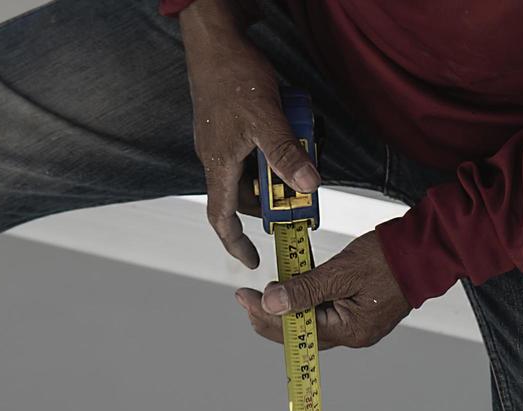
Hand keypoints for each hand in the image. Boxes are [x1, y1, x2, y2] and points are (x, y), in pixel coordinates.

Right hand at [179, 0, 319, 268]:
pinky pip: (252, 149)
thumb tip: (308, 186)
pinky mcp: (229, 126)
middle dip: (271, 200)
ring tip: (299, 158)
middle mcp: (216, 157)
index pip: (221, 218)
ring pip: (250, 172)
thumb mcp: (266, 117)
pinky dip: (271, 149)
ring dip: (275, 171)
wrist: (214, 38)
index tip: (252, 260)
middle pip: (242, 197)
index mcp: (218, 164)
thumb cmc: (232, 74)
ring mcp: (221, 142)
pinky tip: (289, 132)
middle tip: (298, 197)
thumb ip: (287, 154)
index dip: (235, 243)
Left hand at [235, 231, 409, 348]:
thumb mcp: (341, 271)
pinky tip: (291, 291)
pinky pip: (325, 315)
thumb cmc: (390, 257)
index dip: (265, 314)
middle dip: (270, 316)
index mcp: (351, 330)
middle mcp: (354, 335)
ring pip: (311, 326)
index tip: (244, 296)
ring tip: (263, 295)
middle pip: (301, 335)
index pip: (296, 331)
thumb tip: (271, 302)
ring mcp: (358, 326)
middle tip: (246, 298)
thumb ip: (304, 289)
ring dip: (286, 311)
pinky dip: (305, 304)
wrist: (426, 249)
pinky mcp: (360, 313)